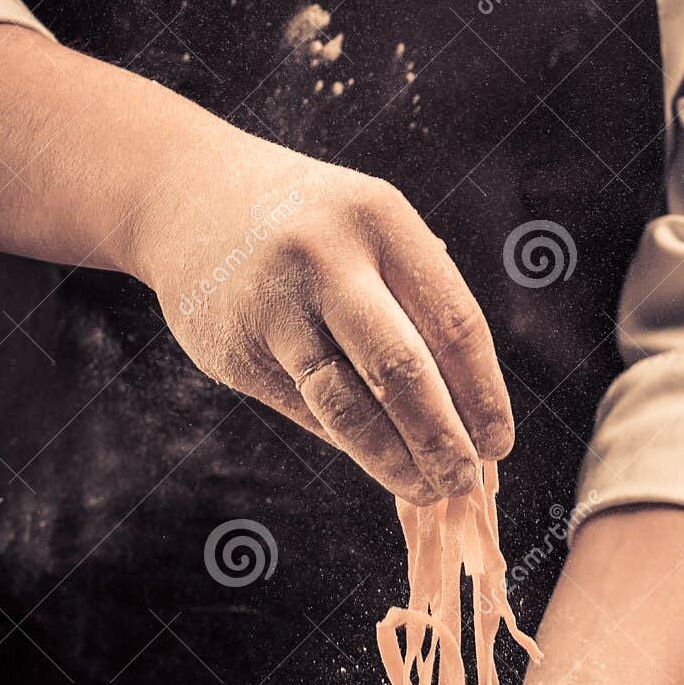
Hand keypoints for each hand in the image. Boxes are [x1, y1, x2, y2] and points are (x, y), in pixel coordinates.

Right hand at [136, 131, 512, 504]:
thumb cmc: (310, 225)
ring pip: (347, 404)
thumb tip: (468, 415)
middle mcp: (326, 258)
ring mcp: (274, 305)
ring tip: (424, 488)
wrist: (185, 195)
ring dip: (393, 459)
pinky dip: (347, 441)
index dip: (483, 394)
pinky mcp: (236, 348)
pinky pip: (305, 409)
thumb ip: (415, 302)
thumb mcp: (369, 230)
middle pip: (403, 369)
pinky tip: (374, 458)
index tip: (498, 442)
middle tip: (464, 481)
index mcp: (380, 220)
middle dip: (443, 438)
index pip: (452, 322)